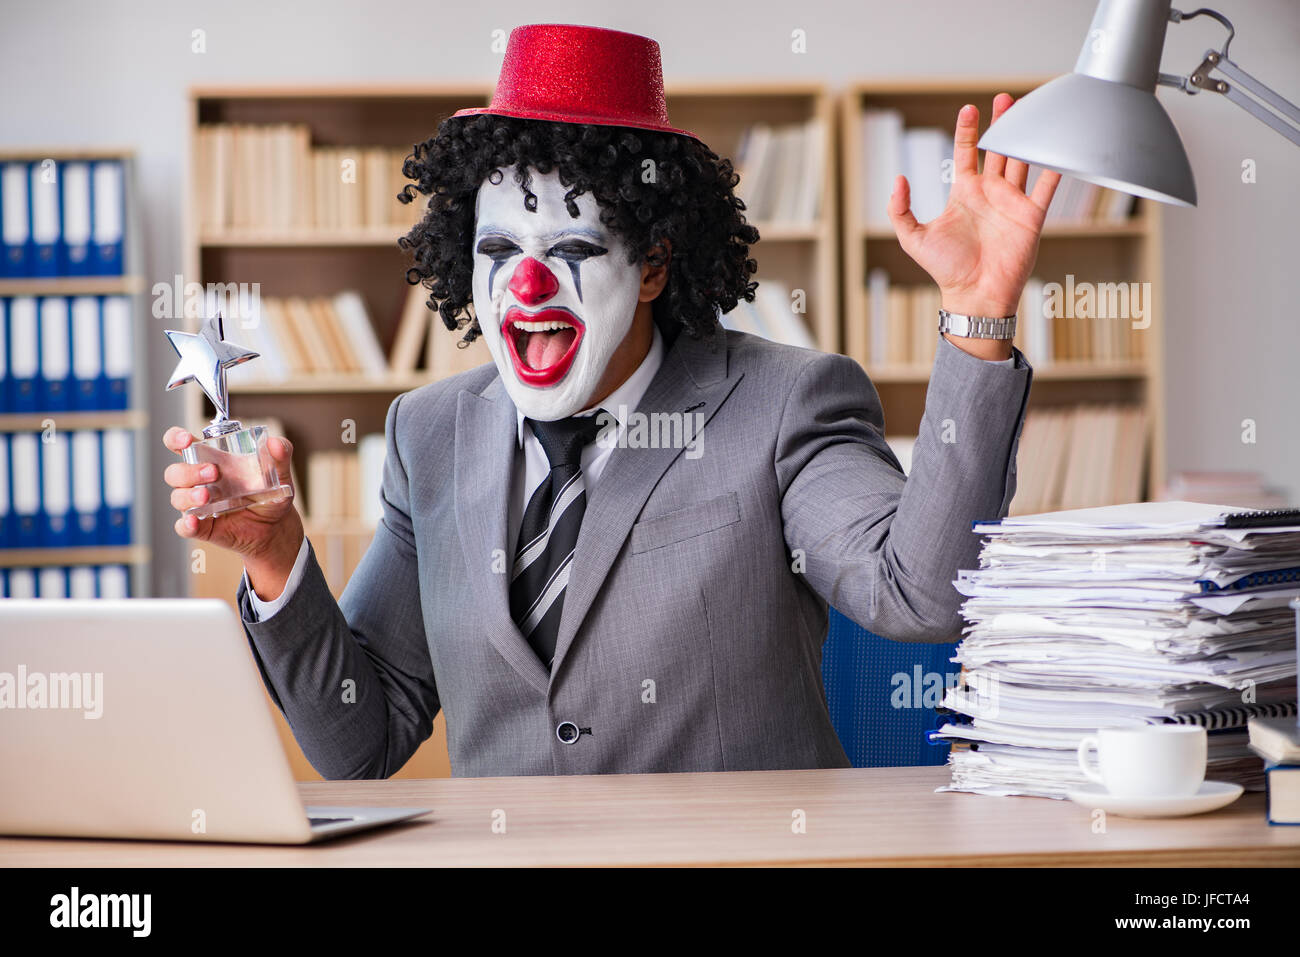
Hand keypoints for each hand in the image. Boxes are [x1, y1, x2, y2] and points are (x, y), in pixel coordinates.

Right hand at [163, 426, 303, 593]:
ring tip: (207, 496)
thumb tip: (275, 442)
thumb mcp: (279, 474)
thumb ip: (280, 454)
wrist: (276, 527)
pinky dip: (186, 524)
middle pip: (175, 472)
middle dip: (189, 471)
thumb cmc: (270, 495)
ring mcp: (198, 505)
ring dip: (188, 495)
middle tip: (213, 472)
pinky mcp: (201, 527)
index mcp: (212, 460)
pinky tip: (194, 521)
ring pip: (177, 497)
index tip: (186, 440)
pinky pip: (184, 527)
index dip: (176, 438)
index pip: (181, 444)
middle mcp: (199, 481)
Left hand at [888, 94, 1061, 324]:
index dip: (968, 130)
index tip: (969, 108)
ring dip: (1025, 137)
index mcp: (965, 193)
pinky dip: (1054, 169)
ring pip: (1023, 160)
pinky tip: (1058, 148)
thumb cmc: (946, 270)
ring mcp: (1012, 203)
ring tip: (1029, 111)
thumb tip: (898, 179)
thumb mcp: (913, 238)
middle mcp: (991, 193)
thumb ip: (901, 209)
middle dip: (1002, 122)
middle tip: (1005, 98)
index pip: (968, 153)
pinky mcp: (1031, 217)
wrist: (974, 295)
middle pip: (999, 149)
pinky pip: (1046, 188)